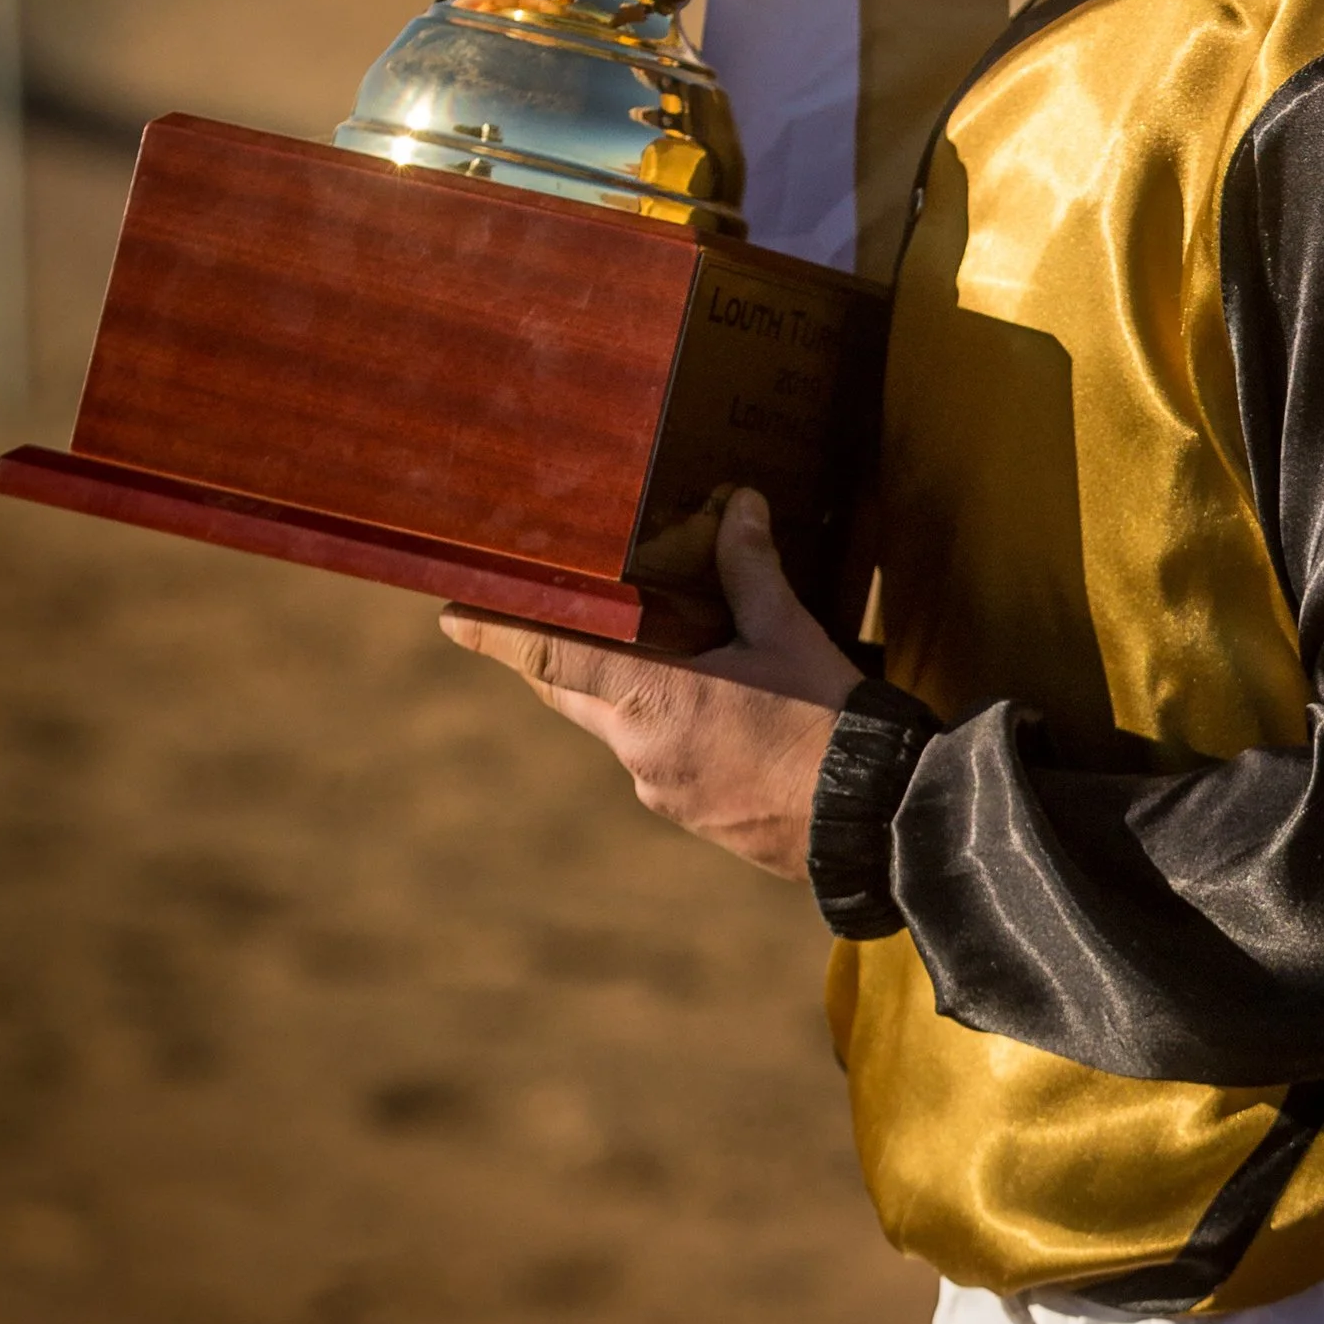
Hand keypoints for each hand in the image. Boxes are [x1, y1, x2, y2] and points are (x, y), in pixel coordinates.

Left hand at [437, 489, 860, 880]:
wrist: (873, 820)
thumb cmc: (828, 720)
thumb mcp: (789, 632)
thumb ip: (751, 569)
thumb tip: (738, 503)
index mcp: (653, 698)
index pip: (551, 657)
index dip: (497, 635)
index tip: (450, 617)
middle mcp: (639, 750)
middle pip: (568, 692)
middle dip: (551, 655)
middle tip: (536, 619)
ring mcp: (661, 790)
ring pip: (613, 726)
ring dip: (618, 691)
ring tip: (650, 654)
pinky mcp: (691, 814)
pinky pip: (653, 760)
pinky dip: (659, 726)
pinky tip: (706, 709)